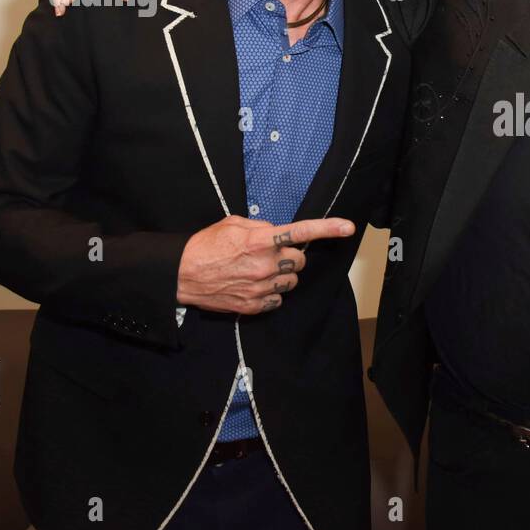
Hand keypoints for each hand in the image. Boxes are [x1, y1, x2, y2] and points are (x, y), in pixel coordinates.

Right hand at [176, 215, 355, 315]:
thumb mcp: (232, 224)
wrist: (181, 274)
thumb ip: (261, 227)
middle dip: (290, 257)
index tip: (348, 227)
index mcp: (261, 240)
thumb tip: (277, 232)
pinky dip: (272, 294)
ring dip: (283, 276)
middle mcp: (265, 264)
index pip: (302, 232)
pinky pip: (279, 300)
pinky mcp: (255, 305)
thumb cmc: (205, 246)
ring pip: (292, 282)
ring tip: (260, 272)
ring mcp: (261, 287)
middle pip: (300, 261)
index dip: (328, 229)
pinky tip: (254, 286)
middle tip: (271, 255)